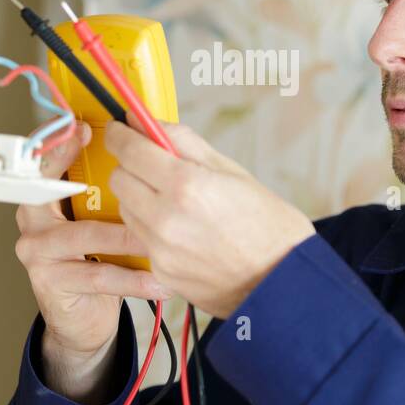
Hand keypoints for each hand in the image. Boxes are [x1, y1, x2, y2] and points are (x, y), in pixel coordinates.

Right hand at [14, 119, 168, 402]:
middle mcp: (33, 218)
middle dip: (94, 184)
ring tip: (157, 236)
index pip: (45, 161)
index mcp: (45, 194)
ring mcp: (37, 251)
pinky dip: (132, 279)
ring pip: (85, 235)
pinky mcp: (50, 281)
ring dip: (125, 237)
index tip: (86, 131)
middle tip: (127, 179)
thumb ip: (110, 185)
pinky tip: (158, 280)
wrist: (84, 316)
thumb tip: (141, 143)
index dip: (61, 145)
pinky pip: (97, 275)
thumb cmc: (99, 257)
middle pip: (52, 192)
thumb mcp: (102, 217)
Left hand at [104, 119, 315, 318]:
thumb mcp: (232, 170)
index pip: (130, 150)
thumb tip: (146, 120)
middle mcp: (166, 218)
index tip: (121, 129)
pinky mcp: (161, 272)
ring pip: (126, 209)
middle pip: (119, 179)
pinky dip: (153, 228)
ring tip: (175, 200)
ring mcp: (161, 249)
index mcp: (186, 185)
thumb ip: (183, 142)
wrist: (285, 284)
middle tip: (154, 164)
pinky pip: (141, 238)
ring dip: (140, 197)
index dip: (120, 135)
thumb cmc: (268, 224)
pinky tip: (183, 229)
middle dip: (131, 166)